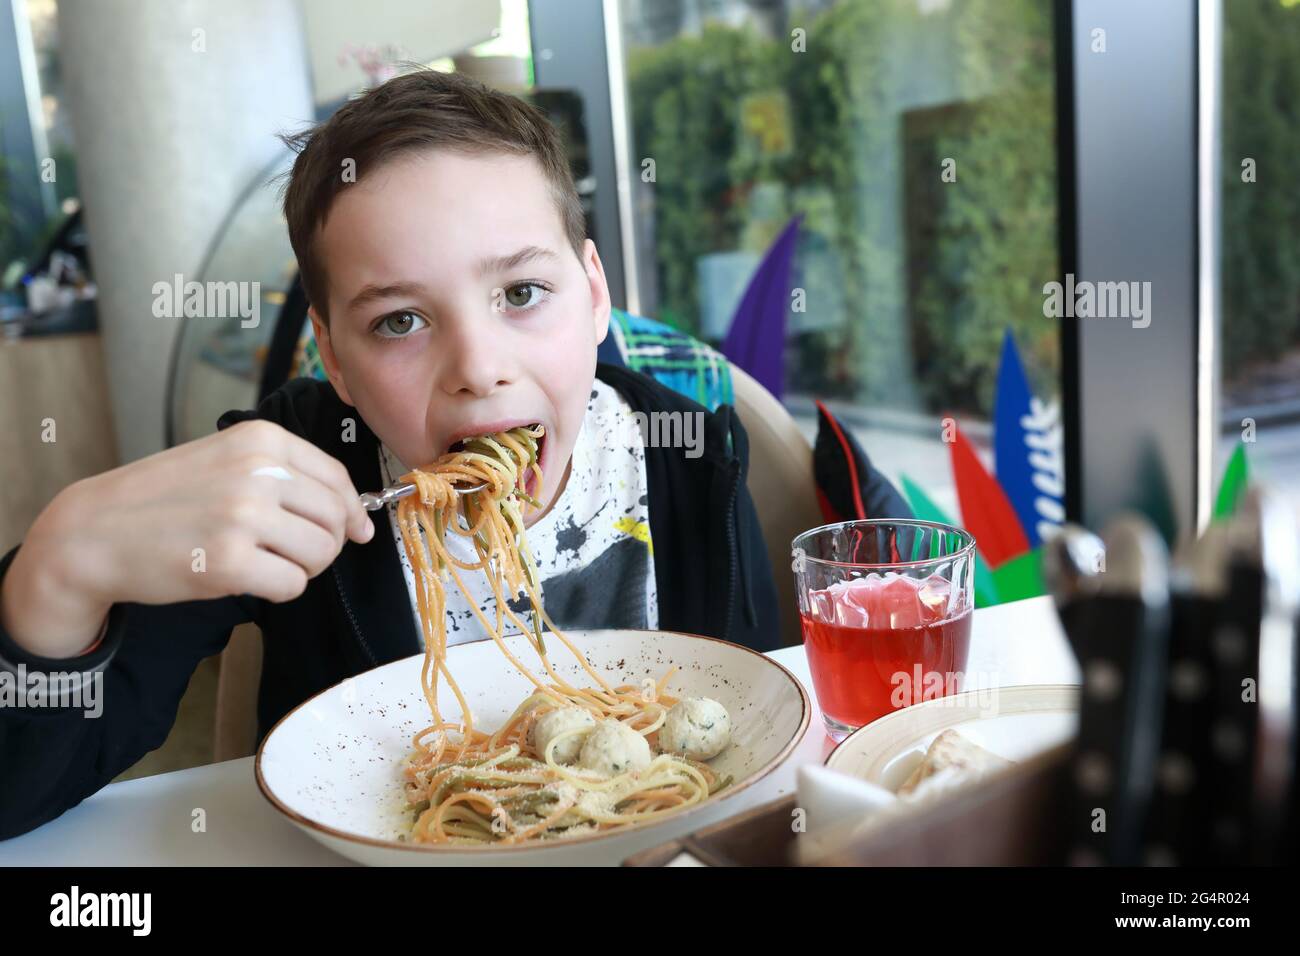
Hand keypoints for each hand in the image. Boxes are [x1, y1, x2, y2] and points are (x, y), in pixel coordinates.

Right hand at [1, 420, 374, 657]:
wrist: (94, 531)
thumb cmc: (164, 499)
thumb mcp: (226, 460)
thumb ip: (288, 478)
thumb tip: (357, 520)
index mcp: (261, 440)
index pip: (336, 478)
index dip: (351, 511)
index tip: (355, 530)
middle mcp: (258, 472)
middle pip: (335, 520)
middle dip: (325, 544)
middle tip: (290, 552)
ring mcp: (244, 517)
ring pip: (321, 554)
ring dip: (301, 567)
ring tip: (264, 561)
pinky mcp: (229, 562)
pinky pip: (292, 585)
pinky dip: (278, 589)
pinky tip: (246, 577)